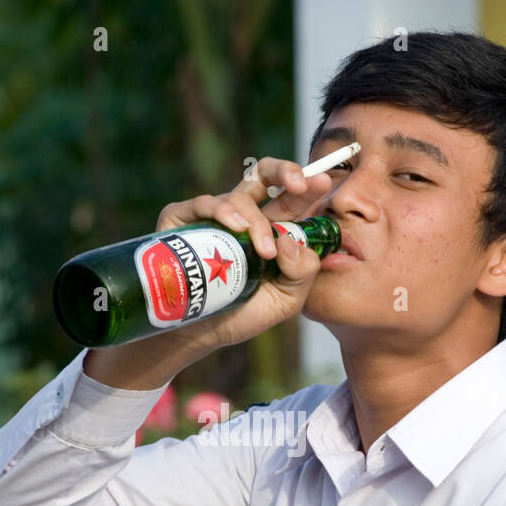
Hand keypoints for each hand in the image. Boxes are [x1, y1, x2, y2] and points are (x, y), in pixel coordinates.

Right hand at [152, 156, 333, 351]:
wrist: (200, 334)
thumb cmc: (243, 315)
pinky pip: (203, 203)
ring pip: (240, 197)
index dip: (307, 186)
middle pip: (264, 175)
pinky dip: (223, 211)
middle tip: (298, 184)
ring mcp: (212, 217)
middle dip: (284, 171)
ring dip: (257, 222)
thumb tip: (289, 238)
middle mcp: (242, 217)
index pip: (290, 199)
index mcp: (269, 230)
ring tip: (264, 252)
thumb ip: (302, 271)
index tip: (322, 183)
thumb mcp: (287, 299)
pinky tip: (235, 226)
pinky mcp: (182, 220)